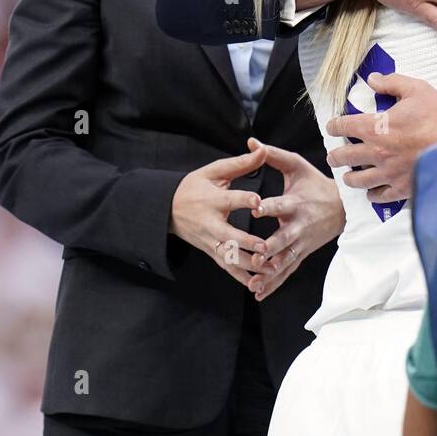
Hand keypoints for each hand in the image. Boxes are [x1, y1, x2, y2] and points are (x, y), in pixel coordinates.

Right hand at [170, 146, 268, 288]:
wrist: (167, 209)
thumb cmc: (195, 187)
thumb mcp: (214, 172)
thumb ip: (241, 163)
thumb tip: (264, 149)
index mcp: (212, 201)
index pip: (230, 200)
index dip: (244, 200)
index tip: (259, 201)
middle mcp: (210, 224)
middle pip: (228, 236)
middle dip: (247, 243)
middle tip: (266, 247)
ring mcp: (209, 241)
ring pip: (228, 257)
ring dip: (248, 265)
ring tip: (269, 269)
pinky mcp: (210, 252)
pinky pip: (226, 268)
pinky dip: (240, 277)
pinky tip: (257, 285)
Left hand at [243, 138, 345, 300]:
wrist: (343, 207)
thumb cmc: (315, 184)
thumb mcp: (296, 165)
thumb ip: (272, 155)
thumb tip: (251, 142)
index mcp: (296, 203)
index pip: (281, 204)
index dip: (269, 206)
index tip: (255, 208)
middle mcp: (299, 226)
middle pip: (283, 239)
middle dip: (269, 247)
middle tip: (254, 253)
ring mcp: (301, 243)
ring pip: (284, 260)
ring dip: (269, 271)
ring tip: (253, 279)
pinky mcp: (301, 255)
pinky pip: (286, 271)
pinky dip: (273, 283)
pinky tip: (258, 292)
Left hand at [326, 73, 436, 202]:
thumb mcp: (416, 89)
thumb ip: (391, 82)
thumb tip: (372, 79)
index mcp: (376, 127)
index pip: (343, 127)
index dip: (334, 126)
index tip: (332, 127)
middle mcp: (376, 152)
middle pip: (343, 158)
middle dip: (335, 155)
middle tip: (334, 155)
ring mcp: (388, 173)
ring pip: (356, 180)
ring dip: (349, 177)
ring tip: (349, 175)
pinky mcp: (402, 188)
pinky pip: (379, 196)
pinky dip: (372, 194)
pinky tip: (372, 191)